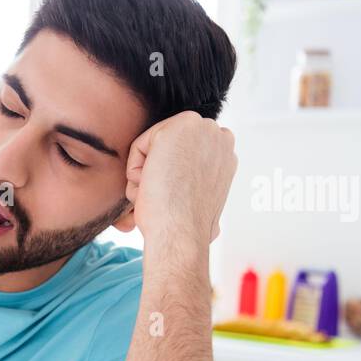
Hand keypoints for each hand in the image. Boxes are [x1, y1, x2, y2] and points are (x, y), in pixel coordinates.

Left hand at [123, 111, 236, 253]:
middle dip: (159, 171)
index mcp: (225, 150)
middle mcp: (217, 134)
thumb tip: (206, 212)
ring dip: (147, 173)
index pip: (183, 150)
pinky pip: (139, 148)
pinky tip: (150, 186)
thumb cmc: (188, 224)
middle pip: (167, 145)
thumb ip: (204, 182)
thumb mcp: (206, 198)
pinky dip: (135, 172)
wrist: (180, 232)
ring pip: (152, 147)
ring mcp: (199, 128)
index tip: (175, 195)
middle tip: (166, 195)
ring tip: (159, 193)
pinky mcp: (175, 129)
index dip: (172, 176)